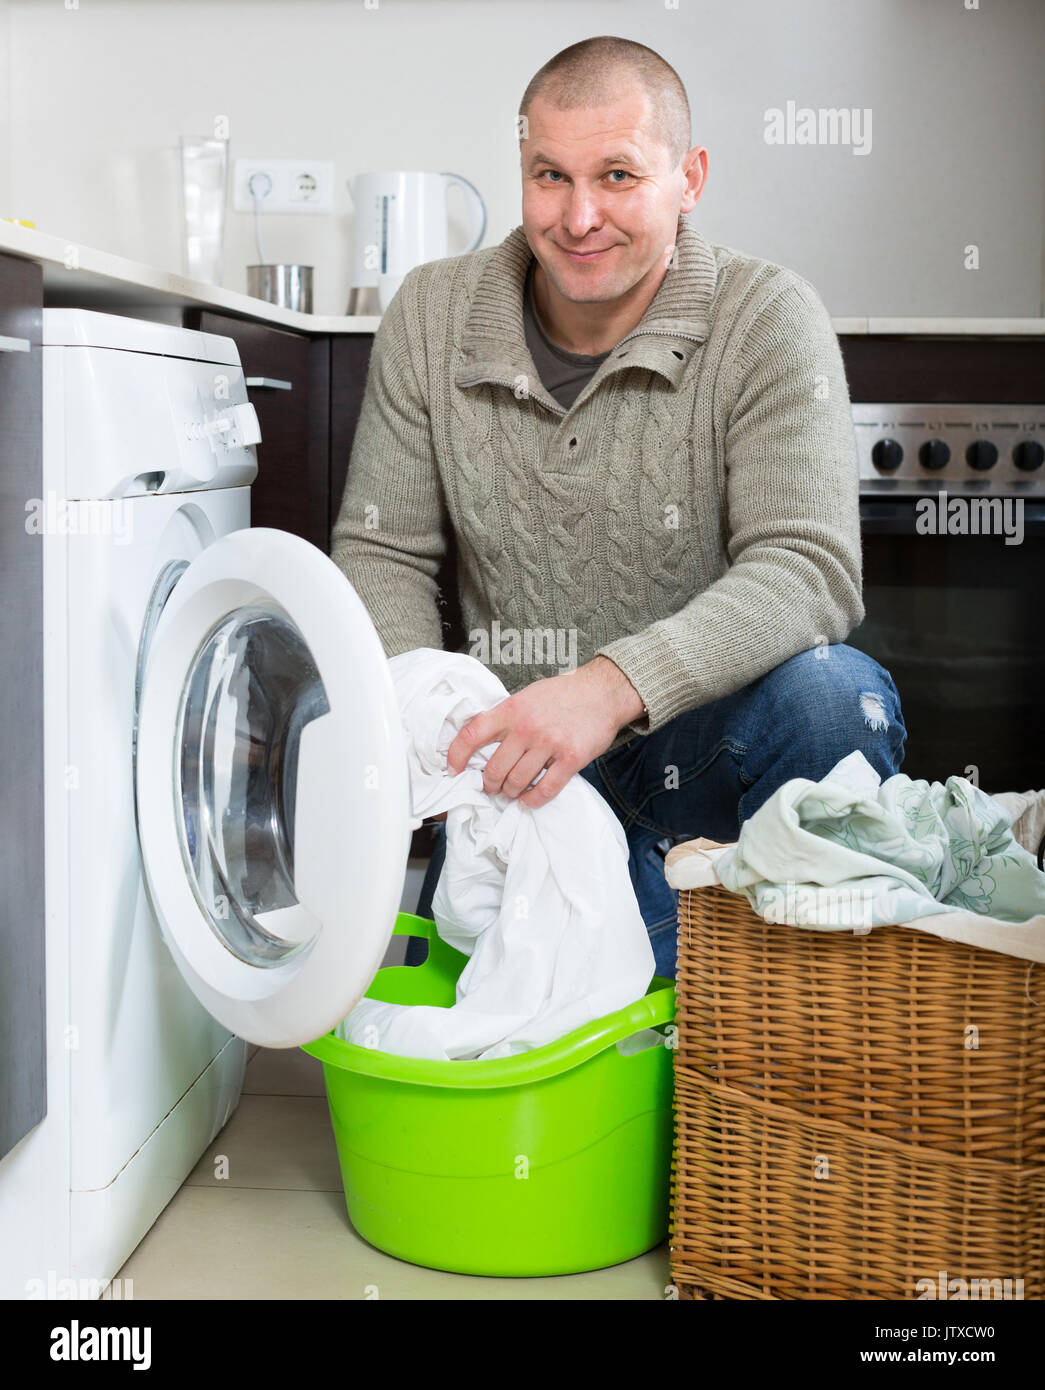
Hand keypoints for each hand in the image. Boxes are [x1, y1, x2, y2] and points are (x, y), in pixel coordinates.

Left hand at [445, 656, 644, 810]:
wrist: (603, 692)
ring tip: (512, 793)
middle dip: (490, 785)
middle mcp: (527, 727)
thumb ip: (507, 717)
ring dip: (511, 793)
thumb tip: (483, 743)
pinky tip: (529, 800)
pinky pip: (545, 789)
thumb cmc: (563, 695)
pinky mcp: (571, 758)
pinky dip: (533, 800)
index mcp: (511, 710)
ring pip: (517, 782)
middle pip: (494, 769)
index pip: (472, 735)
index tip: (453, 771)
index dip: (456, 756)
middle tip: (492, 788)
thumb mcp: (527, 696)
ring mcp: (550, 743)